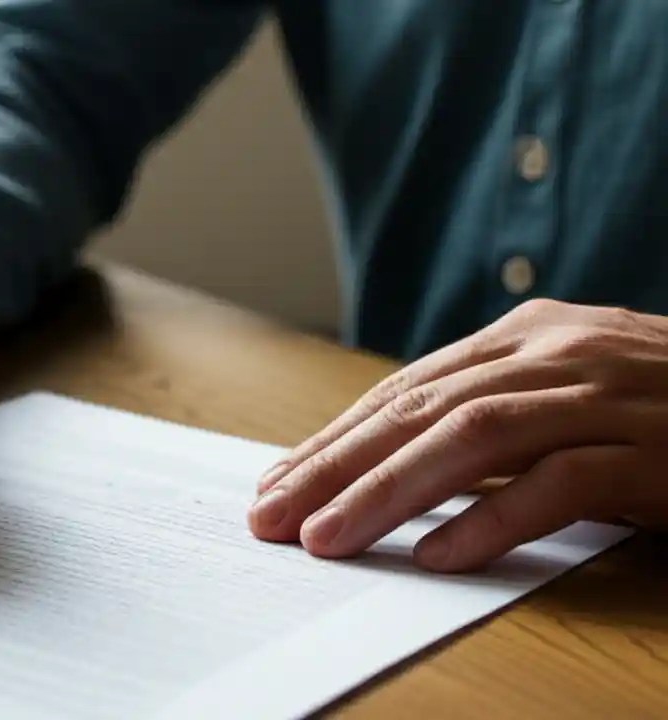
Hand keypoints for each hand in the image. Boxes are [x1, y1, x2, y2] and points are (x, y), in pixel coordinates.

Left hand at [248, 299, 667, 571]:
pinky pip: (560, 482)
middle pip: (419, 409)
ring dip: (388, 491)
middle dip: (335, 466)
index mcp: (527, 334)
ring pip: (471, 436)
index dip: (335, 438)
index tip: (277, 482)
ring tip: (327, 540)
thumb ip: (491, 414)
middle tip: (271, 516)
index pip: (405, 389)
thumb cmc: (664, 409)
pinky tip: (439, 557)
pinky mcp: (655, 447)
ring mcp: (607, 393)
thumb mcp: (568, 394)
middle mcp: (556, 351)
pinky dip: (494, 519)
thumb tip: (389, 469)